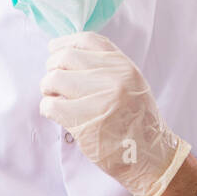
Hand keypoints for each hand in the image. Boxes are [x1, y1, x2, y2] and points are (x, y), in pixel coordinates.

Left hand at [39, 32, 190, 195]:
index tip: (56, 52)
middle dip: (52, 68)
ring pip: (53, 79)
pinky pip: (50, 105)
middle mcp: (114, 78)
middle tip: (54, 83)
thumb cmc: (136, 120)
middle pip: (65, 57)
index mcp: (124, 66)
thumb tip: (68, 54)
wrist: (149, 155)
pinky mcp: (85, 122)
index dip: (65, 43)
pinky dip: (47, 108)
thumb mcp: (132, 84)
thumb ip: (107, 67)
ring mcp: (100, 100)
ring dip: (48, 89)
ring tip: (56, 99)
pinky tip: (57, 114)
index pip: (86, 40)